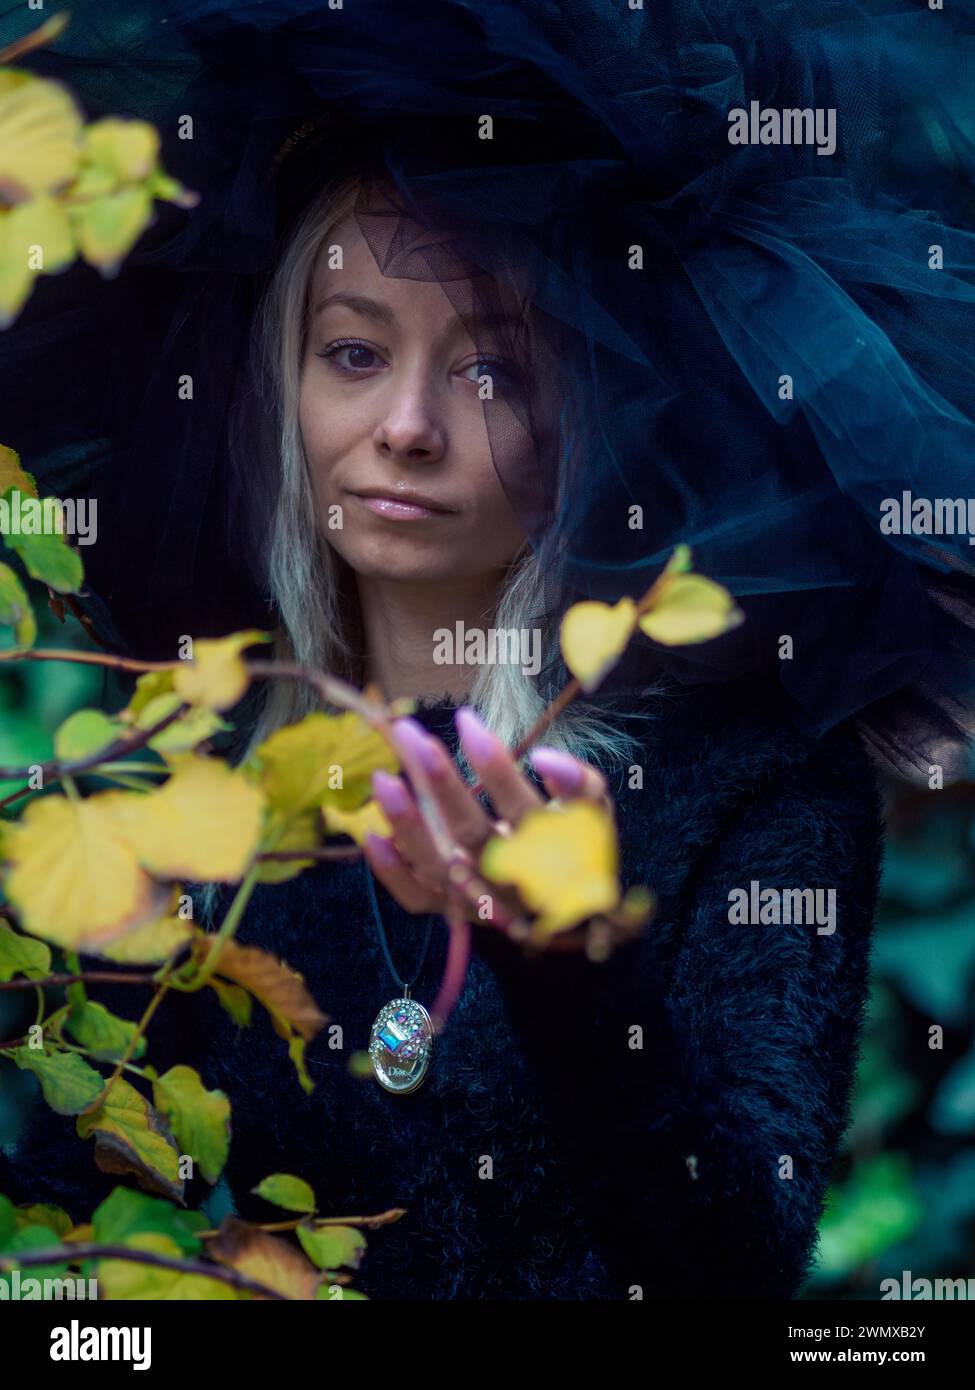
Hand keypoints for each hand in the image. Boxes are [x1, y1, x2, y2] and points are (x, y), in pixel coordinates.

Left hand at [362, 705, 613, 934]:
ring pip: (437, 869)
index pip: (521, 809)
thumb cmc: (575, 846)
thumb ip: (579, 784)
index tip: (466, 721)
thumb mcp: (592, 814)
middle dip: (442, 785)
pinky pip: (417, 899)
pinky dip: (391, 873)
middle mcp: (510, 882)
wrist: (565, 915)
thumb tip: (544, 758)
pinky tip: (372, 836)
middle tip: (411, 737)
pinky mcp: (452, 913)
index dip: (496, 768)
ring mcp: (477, 901)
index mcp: (550, 854)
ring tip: (382, 778)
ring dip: (408, 825)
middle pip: (472, 835)